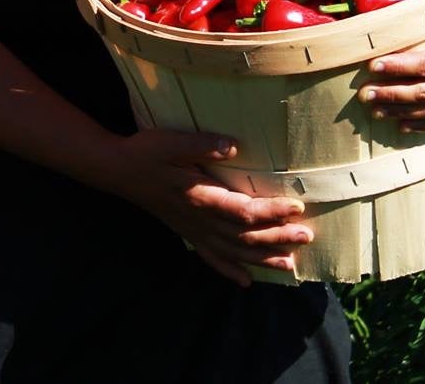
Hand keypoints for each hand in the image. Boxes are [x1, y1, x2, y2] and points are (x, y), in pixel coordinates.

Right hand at [105, 128, 313, 286]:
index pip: (243, 211)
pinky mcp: (187, 233)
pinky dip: (229, 271)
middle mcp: (199, 219)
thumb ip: (201, 145)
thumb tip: (233, 146)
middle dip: (277, 238)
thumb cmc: (146, 151)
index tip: (296, 207)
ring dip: (262, 258)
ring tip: (290, 264)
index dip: (271, 211)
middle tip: (306, 236)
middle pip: (244, 237)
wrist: (118, 170)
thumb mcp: (171, 141)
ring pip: (233, 251)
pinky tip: (246, 282)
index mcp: (199, 196)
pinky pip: (211, 258)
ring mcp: (193, 230)